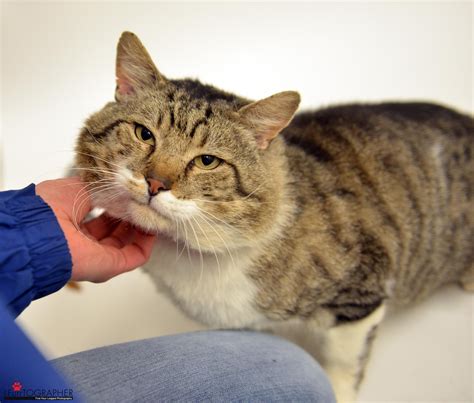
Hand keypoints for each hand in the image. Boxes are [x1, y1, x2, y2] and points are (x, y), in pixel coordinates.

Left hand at [36, 177, 155, 281]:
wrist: (42, 232)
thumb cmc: (52, 207)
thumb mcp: (79, 187)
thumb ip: (104, 188)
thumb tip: (125, 186)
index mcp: (72, 221)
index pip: (102, 215)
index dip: (119, 203)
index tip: (134, 193)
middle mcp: (84, 240)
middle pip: (115, 229)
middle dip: (132, 214)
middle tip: (146, 200)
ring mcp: (98, 255)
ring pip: (127, 242)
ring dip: (142, 226)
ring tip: (153, 209)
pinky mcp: (111, 266)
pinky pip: (136, 255)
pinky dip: (147, 242)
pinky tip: (153, 225)